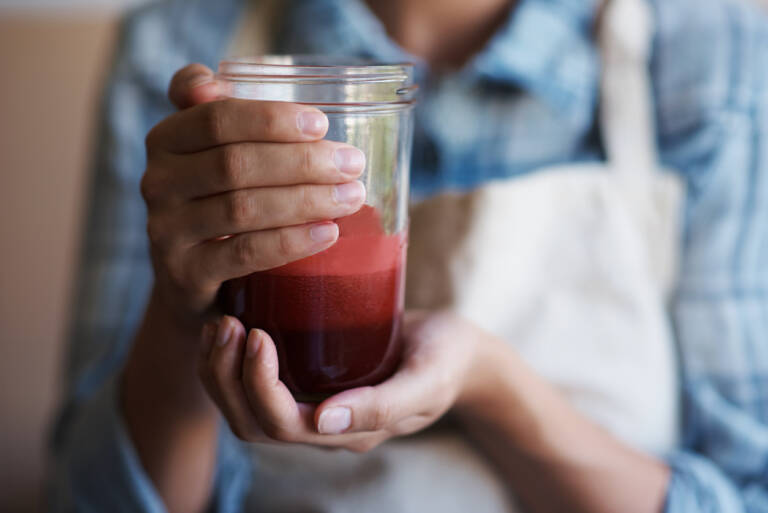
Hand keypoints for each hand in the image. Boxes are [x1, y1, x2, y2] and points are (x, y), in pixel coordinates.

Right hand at [141, 64, 366, 321]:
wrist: (191, 280)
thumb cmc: (216, 201)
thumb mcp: (214, 152)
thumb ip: (219, 112)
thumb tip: (211, 82)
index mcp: (166, 140)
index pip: (216, 119)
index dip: (270, 119)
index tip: (322, 125)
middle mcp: (157, 183)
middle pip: (235, 164)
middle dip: (302, 162)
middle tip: (352, 164)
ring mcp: (166, 232)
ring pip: (243, 209)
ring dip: (306, 200)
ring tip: (352, 197)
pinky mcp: (186, 275)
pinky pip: (245, 254)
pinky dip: (291, 242)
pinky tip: (328, 233)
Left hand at [198, 311, 491, 451]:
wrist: (457, 351)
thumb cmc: (447, 360)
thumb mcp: (427, 379)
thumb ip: (383, 404)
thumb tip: (323, 422)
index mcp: (349, 433)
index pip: (282, 424)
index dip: (258, 384)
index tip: (257, 332)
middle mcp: (323, 426)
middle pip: (252, 422)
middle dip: (227, 376)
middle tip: (224, 323)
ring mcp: (314, 404)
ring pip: (246, 407)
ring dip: (222, 369)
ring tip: (220, 321)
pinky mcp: (310, 379)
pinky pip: (257, 382)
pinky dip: (234, 358)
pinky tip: (235, 318)